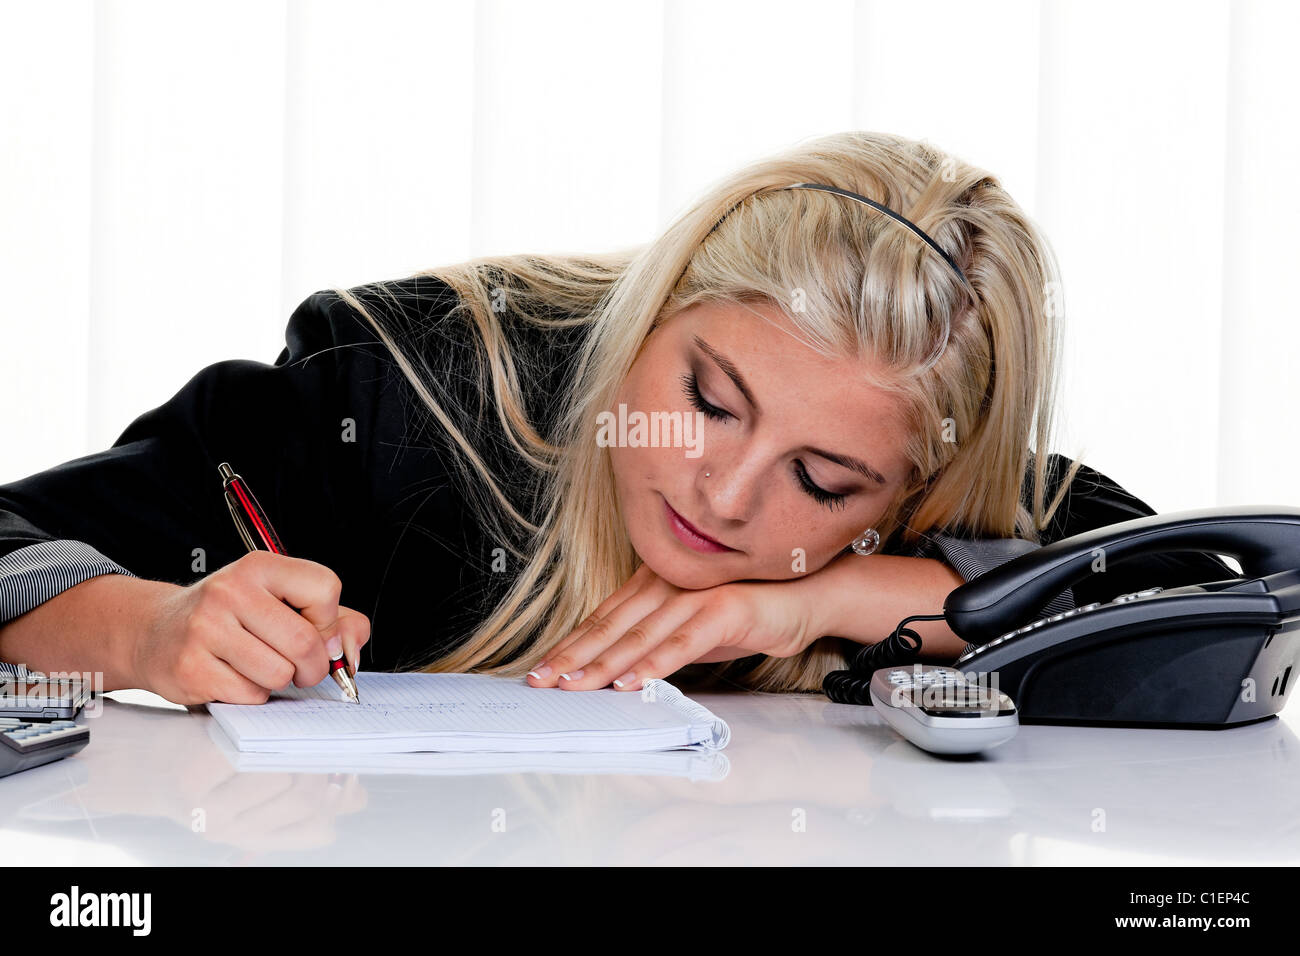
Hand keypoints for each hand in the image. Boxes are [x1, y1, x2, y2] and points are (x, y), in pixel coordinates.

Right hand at [132, 550, 369, 705]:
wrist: (155, 632)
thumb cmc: (230, 618)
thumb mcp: (281, 600)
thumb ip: (334, 620)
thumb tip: (350, 650)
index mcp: (260, 567)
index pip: (325, 589)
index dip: (329, 620)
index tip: (314, 629)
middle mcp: (231, 591)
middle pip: (305, 642)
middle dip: (313, 666)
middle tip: (301, 668)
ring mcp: (206, 629)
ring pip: (279, 673)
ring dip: (280, 681)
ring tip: (259, 667)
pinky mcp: (191, 667)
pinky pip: (250, 695)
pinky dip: (252, 695)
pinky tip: (234, 676)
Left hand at [525, 561, 825, 690]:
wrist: (804, 597)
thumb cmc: (745, 611)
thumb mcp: (690, 627)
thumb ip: (656, 639)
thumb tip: (617, 670)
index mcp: (654, 583)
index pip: (602, 616)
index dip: (570, 643)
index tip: (542, 667)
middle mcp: (667, 582)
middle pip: (610, 625)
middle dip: (572, 656)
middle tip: (540, 681)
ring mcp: (693, 594)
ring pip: (639, 635)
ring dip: (603, 664)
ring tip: (574, 687)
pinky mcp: (722, 608)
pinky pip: (682, 641)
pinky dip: (654, 663)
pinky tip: (631, 682)